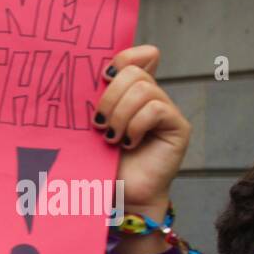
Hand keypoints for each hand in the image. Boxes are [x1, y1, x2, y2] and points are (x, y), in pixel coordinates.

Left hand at [96, 46, 190, 216]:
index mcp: (129, 93)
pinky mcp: (178, 127)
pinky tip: (128, 143)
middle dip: (109, 97)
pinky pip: (156, 109)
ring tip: (111, 139)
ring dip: (120, 115)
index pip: (138, 56)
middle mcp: (150, 98)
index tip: (102, 77)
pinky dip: (136, 125)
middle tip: (98, 124)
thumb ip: (90, 104)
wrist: (117, 198)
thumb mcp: (88, 129)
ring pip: (143, 89)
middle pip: (134, 72)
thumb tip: (75, 78)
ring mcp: (166, 111)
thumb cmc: (98, 166)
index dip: (124, 57)